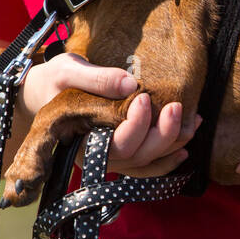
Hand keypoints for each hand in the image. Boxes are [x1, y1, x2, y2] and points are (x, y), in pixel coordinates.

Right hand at [18, 53, 198, 177]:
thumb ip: (97, 78)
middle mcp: (96, 156)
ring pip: (146, 162)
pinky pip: (146, 167)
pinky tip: (185, 147)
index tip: (144, 98)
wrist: (46, 91)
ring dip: (172, 144)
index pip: (116, 144)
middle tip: (177, 106)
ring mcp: (109, 158)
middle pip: (137, 156)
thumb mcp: (68, 71)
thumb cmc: (55, 80)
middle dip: (163, 134)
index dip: (136, 125)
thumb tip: (132, 84)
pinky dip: (167, 161)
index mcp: (80, 139)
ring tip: (193, 120)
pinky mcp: (120, 153)